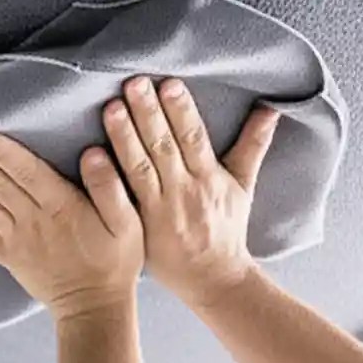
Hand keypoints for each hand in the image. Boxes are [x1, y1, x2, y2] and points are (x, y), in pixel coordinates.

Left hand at [0, 134, 143, 321]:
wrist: (96, 307)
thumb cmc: (114, 260)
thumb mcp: (126, 222)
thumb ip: (108, 187)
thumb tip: (92, 154)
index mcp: (60, 205)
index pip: (26, 171)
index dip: (0, 151)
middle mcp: (32, 219)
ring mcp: (15, 239)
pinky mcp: (6, 256)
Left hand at [103, 76, 279, 308]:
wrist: (213, 278)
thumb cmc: (226, 228)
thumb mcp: (244, 186)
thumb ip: (253, 145)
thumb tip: (271, 108)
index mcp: (210, 178)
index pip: (194, 138)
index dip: (182, 111)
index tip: (170, 84)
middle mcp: (185, 191)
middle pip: (165, 147)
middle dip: (149, 114)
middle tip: (134, 83)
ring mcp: (160, 209)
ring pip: (140, 169)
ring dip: (124, 137)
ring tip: (111, 108)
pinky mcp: (140, 226)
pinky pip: (122, 197)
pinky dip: (107, 178)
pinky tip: (90, 155)